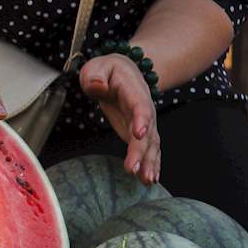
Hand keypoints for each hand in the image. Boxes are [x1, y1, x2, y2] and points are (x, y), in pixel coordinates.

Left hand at [79, 54, 160, 184]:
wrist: (124, 71)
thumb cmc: (108, 70)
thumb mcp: (97, 67)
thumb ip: (95, 77)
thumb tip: (97, 86)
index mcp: (133, 90)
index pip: (139, 105)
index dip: (141, 119)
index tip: (139, 134)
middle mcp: (144, 108)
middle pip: (146, 131)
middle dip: (142, 151)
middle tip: (135, 169)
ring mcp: (144, 122)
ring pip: (151, 143)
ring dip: (149, 162)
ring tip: (146, 180)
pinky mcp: (141, 133)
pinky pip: (149, 149)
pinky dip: (151, 164)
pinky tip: (150, 179)